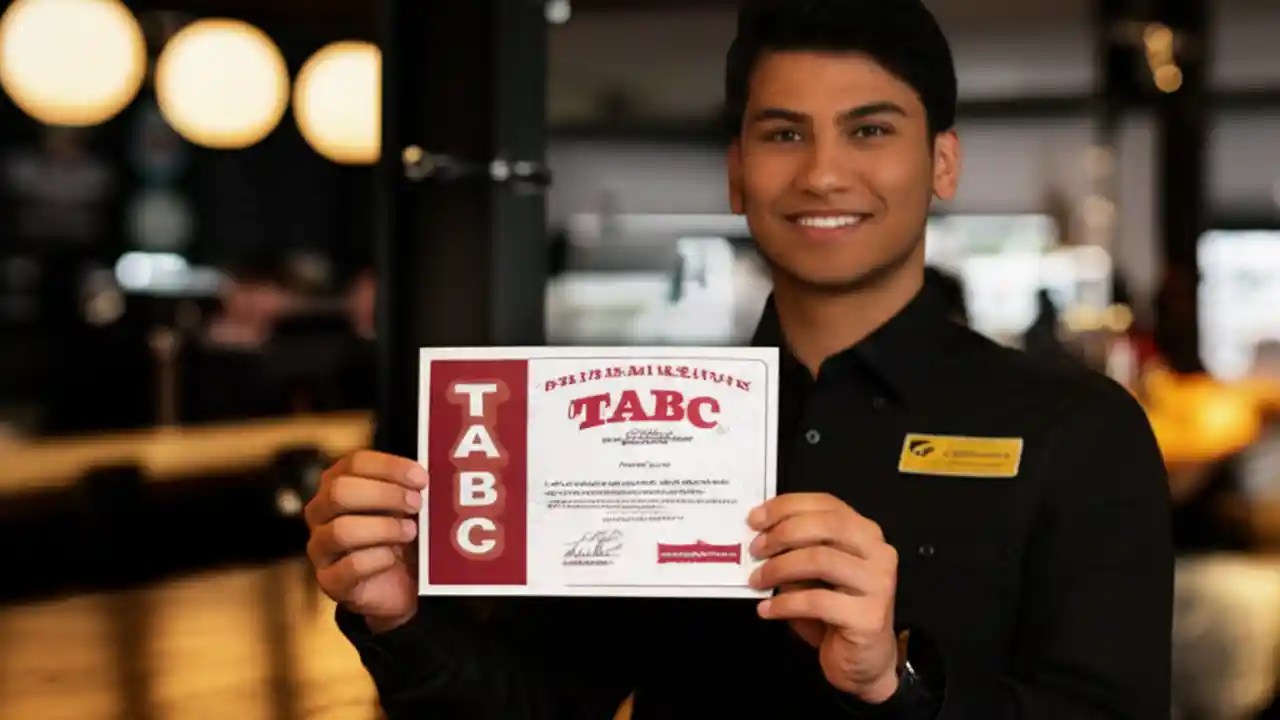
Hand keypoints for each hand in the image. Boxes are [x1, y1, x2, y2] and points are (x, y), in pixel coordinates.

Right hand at [304, 450, 426, 632]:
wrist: (400, 586)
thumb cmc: (401, 534)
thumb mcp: (408, 506)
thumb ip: (411, 487)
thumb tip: (427, 476)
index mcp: (339, 483)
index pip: (354, 463)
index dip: (389, 467)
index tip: (421, 478)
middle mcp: (322, 512)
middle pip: (340, 492)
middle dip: (384, 495)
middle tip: (416, 504)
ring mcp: (321, 548)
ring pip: (342, 530)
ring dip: (384, 528)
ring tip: (411, 532)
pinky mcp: (330, 581)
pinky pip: (349, 568)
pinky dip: (377, 560)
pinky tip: (393, 558)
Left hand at [747, 493, 900, 702]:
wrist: (865, 660)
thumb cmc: (837, 611)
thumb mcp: (816, 573)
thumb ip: (798, 549)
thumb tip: (761, 536)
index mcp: (866, 533)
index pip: (826, 504)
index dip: (787, 507)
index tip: (755, 519)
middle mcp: (879, 553)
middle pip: (826, 526)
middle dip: (782, 534)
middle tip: (755, 549)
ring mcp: (878, 584)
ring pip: (820, 559)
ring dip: (779, 568)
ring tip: (758, 580)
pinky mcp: (869, 616)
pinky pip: (817, 601)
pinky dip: (785, 603)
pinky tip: (767, 609)